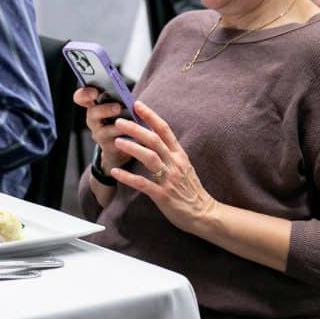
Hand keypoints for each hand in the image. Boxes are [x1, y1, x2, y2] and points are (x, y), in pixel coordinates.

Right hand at [73, 86, 130, 168]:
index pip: (81, 97)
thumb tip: (126, 83)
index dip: (85, 94)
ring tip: (130, 123)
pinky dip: (126, 138)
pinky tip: (135, 135)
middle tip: (118, 107)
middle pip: (92, 113)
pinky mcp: (109, 147)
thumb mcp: (120, 103)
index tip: (94, 92)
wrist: (125, 142)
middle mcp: (93, 120)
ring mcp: (99, 134)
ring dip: (117, 127)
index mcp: (94, 105)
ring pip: (105, 130)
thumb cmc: (124, 116)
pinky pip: (116, 143)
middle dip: (105, 109)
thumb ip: (120, 93)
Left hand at [107, 101, 215, 234]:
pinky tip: (115, 172)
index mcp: (180, 155)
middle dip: (136, 129)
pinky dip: (128, 177)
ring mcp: (169, 179)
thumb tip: (156, 139)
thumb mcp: (185, 166)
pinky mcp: (163, 195)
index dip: (150, 116)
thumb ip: (171, 153)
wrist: (204, 213)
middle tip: (119, 122)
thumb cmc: (191, 190)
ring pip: (150, 157)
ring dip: (132, 148)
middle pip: (154, 140)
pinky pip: (143, 183)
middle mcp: (175, 163)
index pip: (165, 130)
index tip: (137, 105)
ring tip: (117, 141)